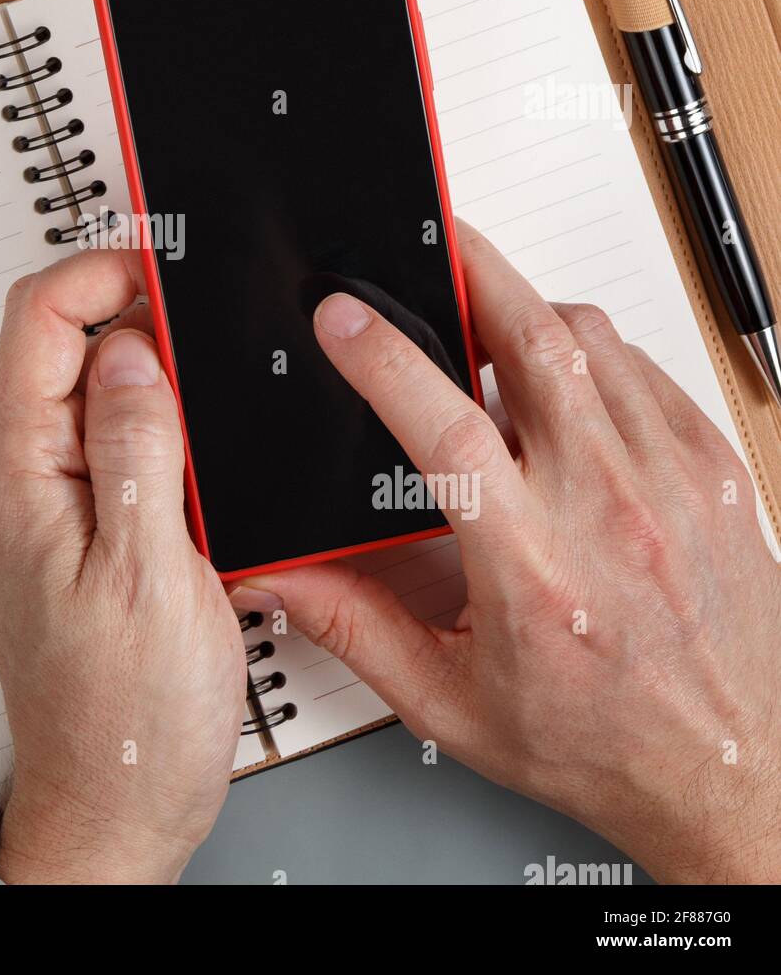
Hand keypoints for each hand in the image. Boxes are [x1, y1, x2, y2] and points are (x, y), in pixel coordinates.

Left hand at [0, 251, 246, 883]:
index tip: (166, 267)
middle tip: (207, 331)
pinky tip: (199, 453)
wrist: (114, 805)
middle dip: (135, 318)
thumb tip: (134, 355)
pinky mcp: (75, 527)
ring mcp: (42, 503)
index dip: (104, 273)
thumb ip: (137, 449)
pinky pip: (107, 442)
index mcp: (18, 475)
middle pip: (60, 344)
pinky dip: (155, 426)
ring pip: (90, 391)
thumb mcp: (150, 573)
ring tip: (210, 399)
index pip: (38, 319)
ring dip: (151, 376)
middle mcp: (15, 480)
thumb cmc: (124, 720)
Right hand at [242, 220, 780, 883]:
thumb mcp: (454, 704)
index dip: (383, 357)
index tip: (341, 319)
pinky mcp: (715, 470)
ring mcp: (673, 481)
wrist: (736, 775)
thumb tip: (279, 577)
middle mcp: (610, 510)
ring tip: (487, 318)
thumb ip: (353, 626)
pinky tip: (562, 380)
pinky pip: (643, 369)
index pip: (445, 427)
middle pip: (532, 340)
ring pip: (591, 340)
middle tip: (430, 238)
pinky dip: (591, 352)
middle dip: (470, 268)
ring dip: (528, 311)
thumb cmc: (605, 744)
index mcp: (534, 570)